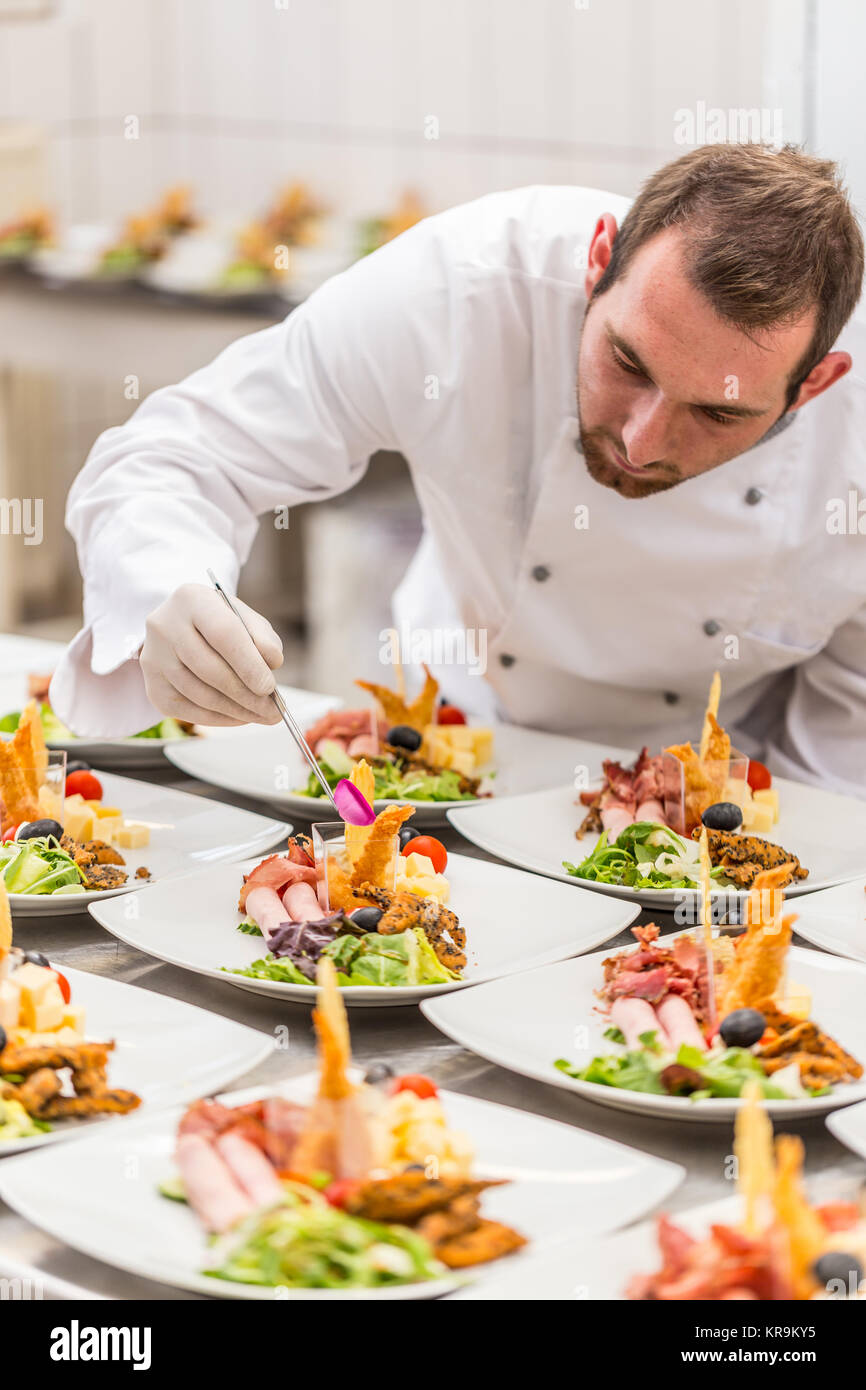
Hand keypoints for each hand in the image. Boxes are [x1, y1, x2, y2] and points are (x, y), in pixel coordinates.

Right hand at [140, 583, 283, 725]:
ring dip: (235, 711)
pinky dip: (218, 719)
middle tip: (273, 712)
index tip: (270, 688)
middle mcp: (165, 626)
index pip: (224, 634)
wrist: (183, 630)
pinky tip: (239, 717)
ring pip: (199, 694)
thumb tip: (272, 665)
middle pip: (210, 669)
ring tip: (261, 715)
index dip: (249, 665)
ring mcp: (153, 657)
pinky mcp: (152, 685)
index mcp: (191, 599)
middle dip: (246, 696)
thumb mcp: (245, 619)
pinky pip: (186, 711)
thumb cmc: (220, 624)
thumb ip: (263, 638)